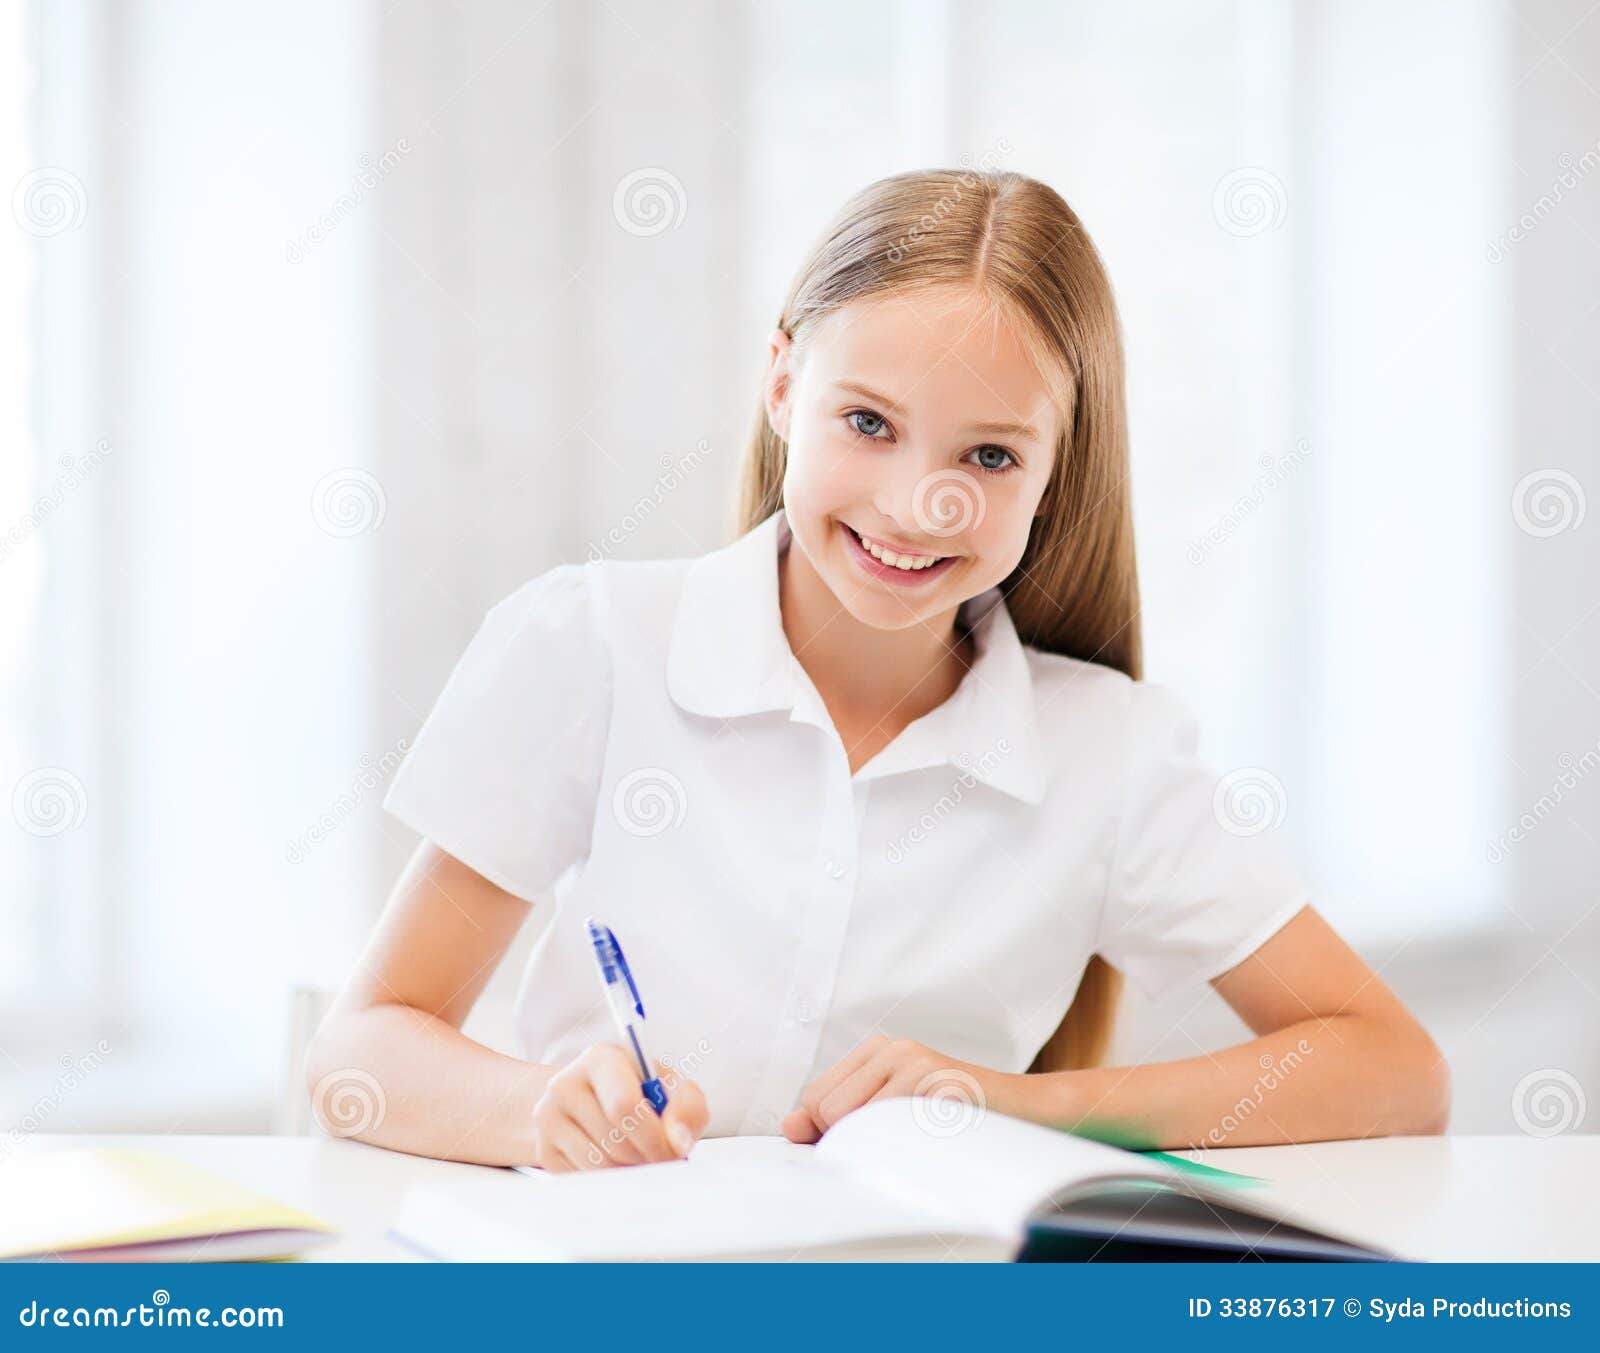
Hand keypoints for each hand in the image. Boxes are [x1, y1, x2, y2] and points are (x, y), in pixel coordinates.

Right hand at [529, 1043, 709, 1170]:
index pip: (624, 1106)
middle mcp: (565, 1084)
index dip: (654, 1137)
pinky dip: (608, 1177)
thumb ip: (688, 1106)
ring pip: (599, 1164)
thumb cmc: (637, 1090)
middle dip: (647, 1157)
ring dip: (629, 1170)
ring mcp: (547, 1117)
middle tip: (662, 1158)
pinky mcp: (543, 1149)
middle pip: (615, 1141)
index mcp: (600, 1059)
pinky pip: (583, 1178)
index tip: (674, 1151)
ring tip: (640, 1156)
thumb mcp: (669, 1086)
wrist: (589, 1097)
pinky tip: (616, 1160)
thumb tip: (679, 1141)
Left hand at [781, 1035, 1007, 1142]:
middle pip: (824, 1109)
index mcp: (874, 1053)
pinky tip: (929, 1136)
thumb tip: (790, 1127)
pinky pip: (882, 1122)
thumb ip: (841, 1118)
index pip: (814, 1099)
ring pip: (847, 1117)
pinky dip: (896, 1143)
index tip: (866, 1144)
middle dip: (849, 1139)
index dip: (828, 1134)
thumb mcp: (893, 1116)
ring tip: (915, 1137)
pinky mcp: (931, 1078)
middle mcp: (889, 1049)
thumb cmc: (957, 1121)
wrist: (1027, 1113)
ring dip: (874, 1143)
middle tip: (898, 1141)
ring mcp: (912, 1060)